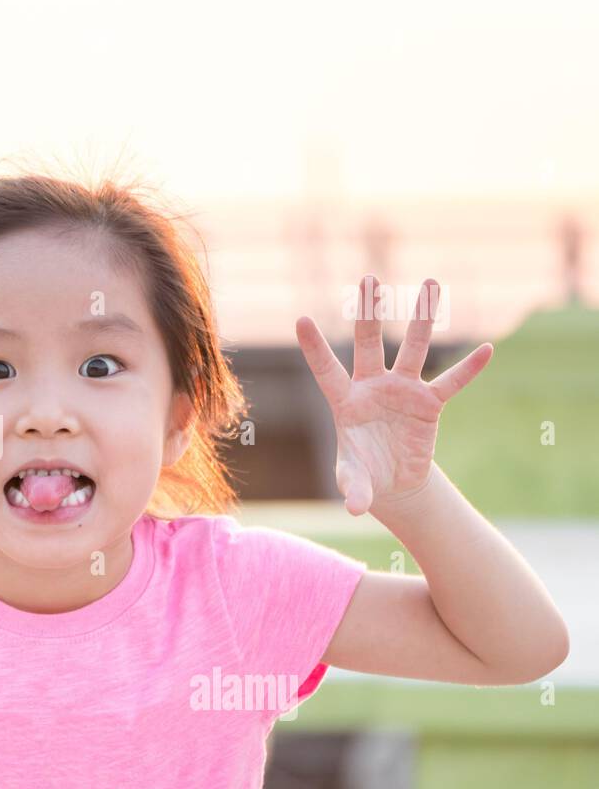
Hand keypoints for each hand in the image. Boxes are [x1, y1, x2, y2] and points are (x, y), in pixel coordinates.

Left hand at [295, 275, 491, 515]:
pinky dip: (468, 369)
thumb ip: (354, 488)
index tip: (301, 319)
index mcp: (345, 401)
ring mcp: (401, 391)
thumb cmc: (363, 473)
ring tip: (428, 283)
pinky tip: (487, 350)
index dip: (315, 347)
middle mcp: (372, 387)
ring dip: (420, 319)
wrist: (391, 481)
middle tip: (368, 279)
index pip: (326, 369)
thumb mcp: (355, 481)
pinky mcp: (428, 404)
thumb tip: (355, 508)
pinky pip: (451, 383)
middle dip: (367, 312)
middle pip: (367, 344)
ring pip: (412, 349)